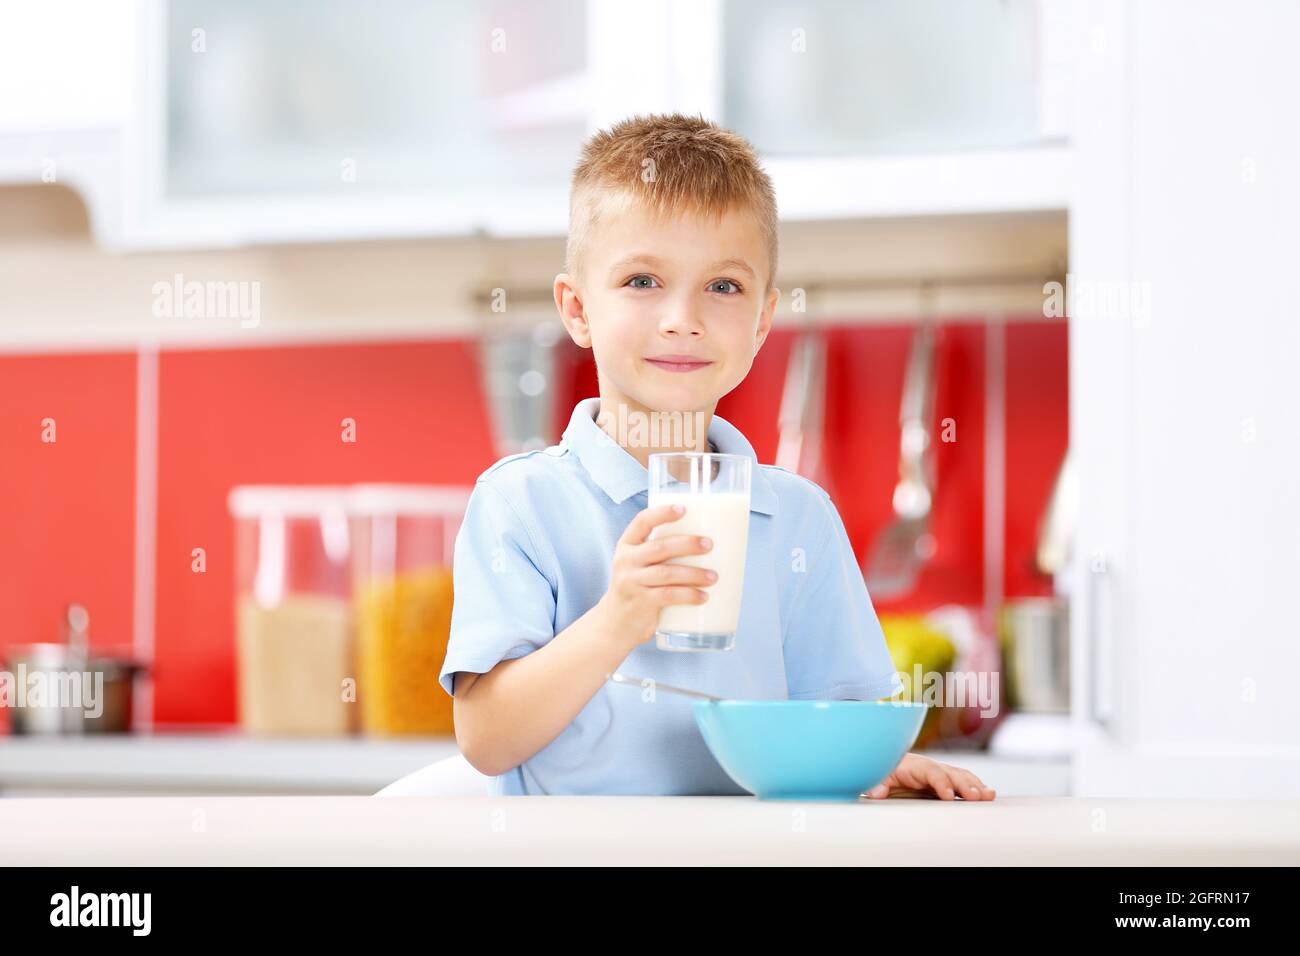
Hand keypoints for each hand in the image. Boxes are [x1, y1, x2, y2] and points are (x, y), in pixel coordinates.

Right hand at [598, 502, 715, 650]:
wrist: (616, 622)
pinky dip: (689, 595)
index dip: (662, 513)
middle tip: (710, 545)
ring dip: (694, 574)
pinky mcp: (641, 603)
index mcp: (627, 545)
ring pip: (666, 573)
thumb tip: (705, 539)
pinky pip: (668, 596)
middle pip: (659, 547)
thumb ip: (660, 551)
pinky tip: (703, 596)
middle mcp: (626, 561)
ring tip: (714, 576)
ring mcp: (631, 582)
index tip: (684, 508)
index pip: (642, 522)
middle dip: (687, 544)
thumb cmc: (638, 586)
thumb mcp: (639, 564)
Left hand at [864, 753, 995, 800]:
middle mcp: (931, 767)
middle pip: (950, 773)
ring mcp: (941, 772)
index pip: (930, 772)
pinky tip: (989, 794)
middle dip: (963, 785)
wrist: (890, 764)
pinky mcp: (948, 780)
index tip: (947, 795)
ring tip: (988, 796)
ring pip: (961, 776)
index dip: (940, 782)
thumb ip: (877, 784)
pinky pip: (964, 781)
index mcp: (915, 766)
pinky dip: (977, 786)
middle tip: (975, 797)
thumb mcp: (878, 777)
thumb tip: (875, 792)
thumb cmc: (885, 772)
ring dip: (975, 785)